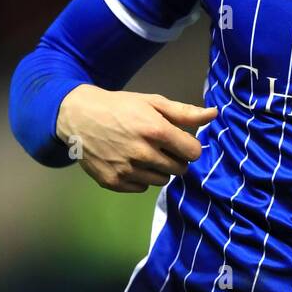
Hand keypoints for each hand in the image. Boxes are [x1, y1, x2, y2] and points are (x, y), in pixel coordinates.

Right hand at [55, 85, 217, 192]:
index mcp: (156, 131)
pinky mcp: (113, 182)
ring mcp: (126, 170)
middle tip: (160, 147)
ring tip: (144, 154)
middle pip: (180, 170)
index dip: (189, 147)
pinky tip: (129, 162)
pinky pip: (141, 188)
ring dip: (159, 170)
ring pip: (162, 181)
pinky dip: (140, 178)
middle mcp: (142, 153)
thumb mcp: (152, 102)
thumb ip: (184, 112)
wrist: (78, 116)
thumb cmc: (120, 107)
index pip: (193, 153)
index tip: (180, 142)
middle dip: (175, 159)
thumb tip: (213, 114)